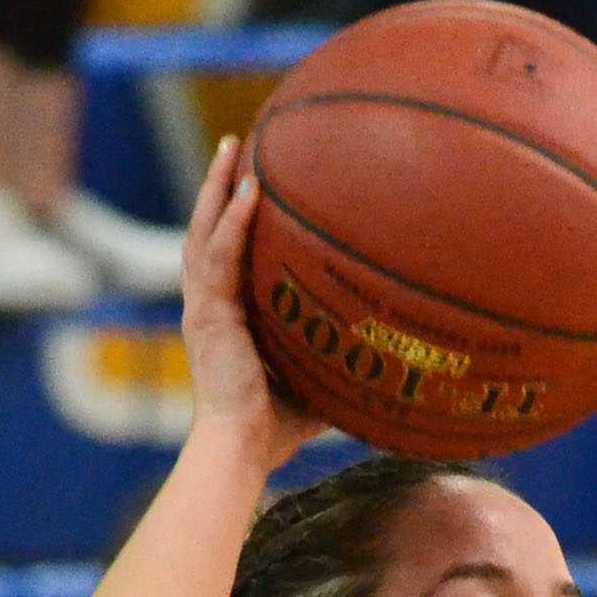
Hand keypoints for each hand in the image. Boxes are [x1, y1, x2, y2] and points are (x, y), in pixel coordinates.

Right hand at [180, 136, 322, 473]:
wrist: (241, 450)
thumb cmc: (276, 429)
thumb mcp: (316, 384)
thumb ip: (342, 364)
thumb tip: (394, 362)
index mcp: (225, 317)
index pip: (224, 255)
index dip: (232, 219)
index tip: (250, 183)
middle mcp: (208, 305)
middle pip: (207, 229)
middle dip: (218, 187)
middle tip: (235, 146)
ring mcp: (203, 306)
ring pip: (204, 231)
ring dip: (218, 188)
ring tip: (233, 148)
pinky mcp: (207, 314)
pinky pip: (219, 256)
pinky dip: (233, 221)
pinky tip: (253, 189)